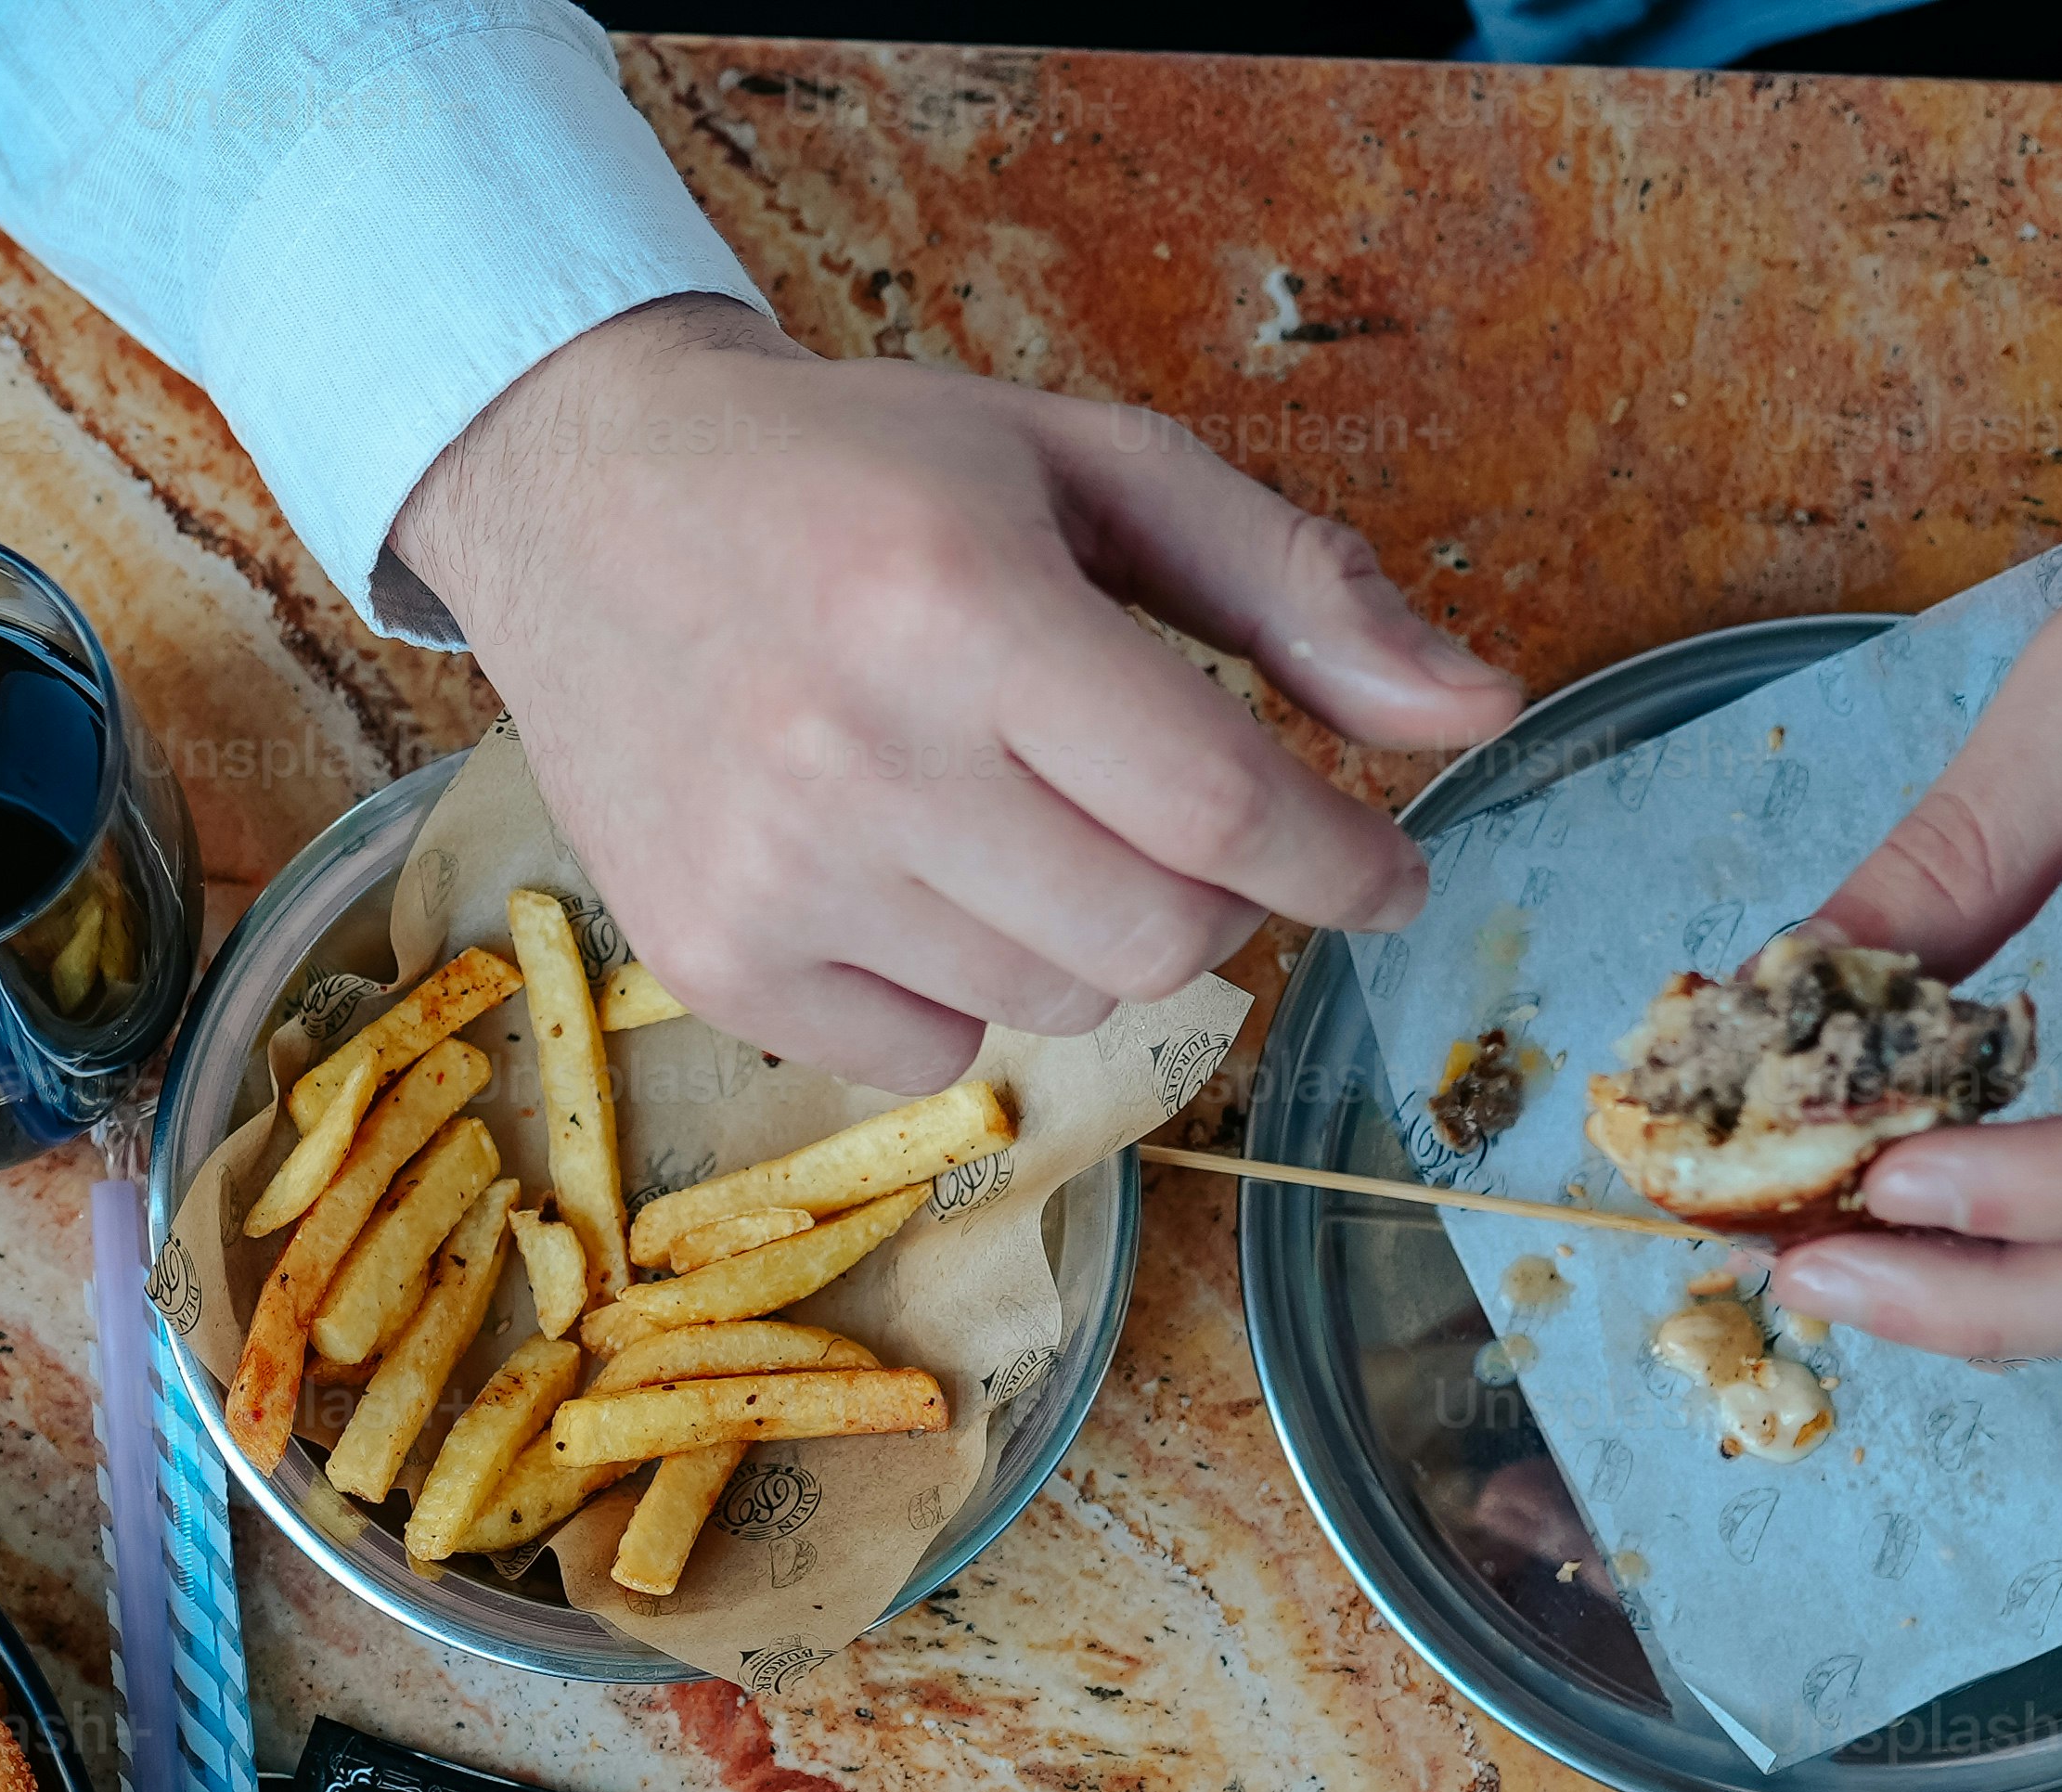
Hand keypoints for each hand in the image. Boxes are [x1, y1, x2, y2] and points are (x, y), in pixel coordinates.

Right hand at [391, 299, 1524, 1090]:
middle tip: (1180, 826)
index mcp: (961, 604)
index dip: (1340, 863)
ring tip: (1018, 822)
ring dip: (1086, 934)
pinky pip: (928, 1054)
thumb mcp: (1085, 467)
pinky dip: (960, 988)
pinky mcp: (711, 960)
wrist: (585, 497)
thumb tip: (1475, 714)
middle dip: (1216, 897)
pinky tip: (911, 876)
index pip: (1219, 806)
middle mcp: (856, 752)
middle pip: (1155, 937)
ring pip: (1051, 1003)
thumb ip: (1290, 584)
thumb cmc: (862, 477)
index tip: (1386, 874)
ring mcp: (772, 875)